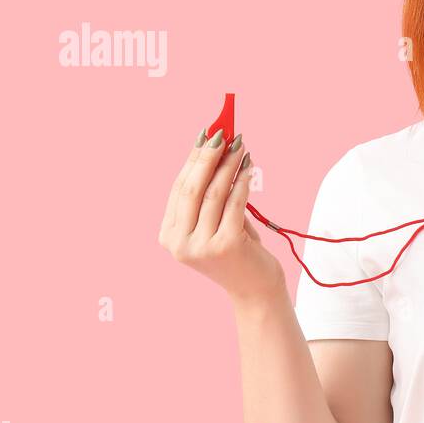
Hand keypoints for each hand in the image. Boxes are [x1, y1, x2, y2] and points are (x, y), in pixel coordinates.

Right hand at [157, 126, 284, 303]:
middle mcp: (179, 243)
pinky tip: (249, 167)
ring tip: (240, 145)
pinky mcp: (226, 245)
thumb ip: (210, 195)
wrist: (255, 291)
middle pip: (192, 188)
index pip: (179, 188)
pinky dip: (242, 182)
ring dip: (228, 165)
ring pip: (214, 194)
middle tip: (223, 131)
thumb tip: (215, 149)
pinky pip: (234, 204)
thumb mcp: (216, 223)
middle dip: (208, 156)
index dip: (192, 159)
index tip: (206, 134)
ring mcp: (200, 246)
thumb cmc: (237, 252)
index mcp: (169, 236)